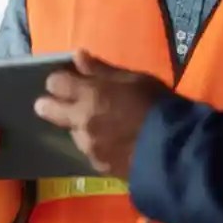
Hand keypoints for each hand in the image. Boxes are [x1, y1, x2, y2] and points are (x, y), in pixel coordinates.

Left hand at [34, 49, 169, 178]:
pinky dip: (95, 145)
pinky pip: (88, 150)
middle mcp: (81, 121)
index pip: (55, 83)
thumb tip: (78, 55)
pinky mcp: (97, 166)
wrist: (175, 149)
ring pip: (71, 132)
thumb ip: (102, 70)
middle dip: (50, 104)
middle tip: (62, 103)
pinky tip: (111, 144)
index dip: (59, 80)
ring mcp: (88, 146)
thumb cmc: (157, 105)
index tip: (67, 81)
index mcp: (90, 95)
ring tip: (99, 126)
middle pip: (48, 110)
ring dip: (78, 127)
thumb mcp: (134, 79)